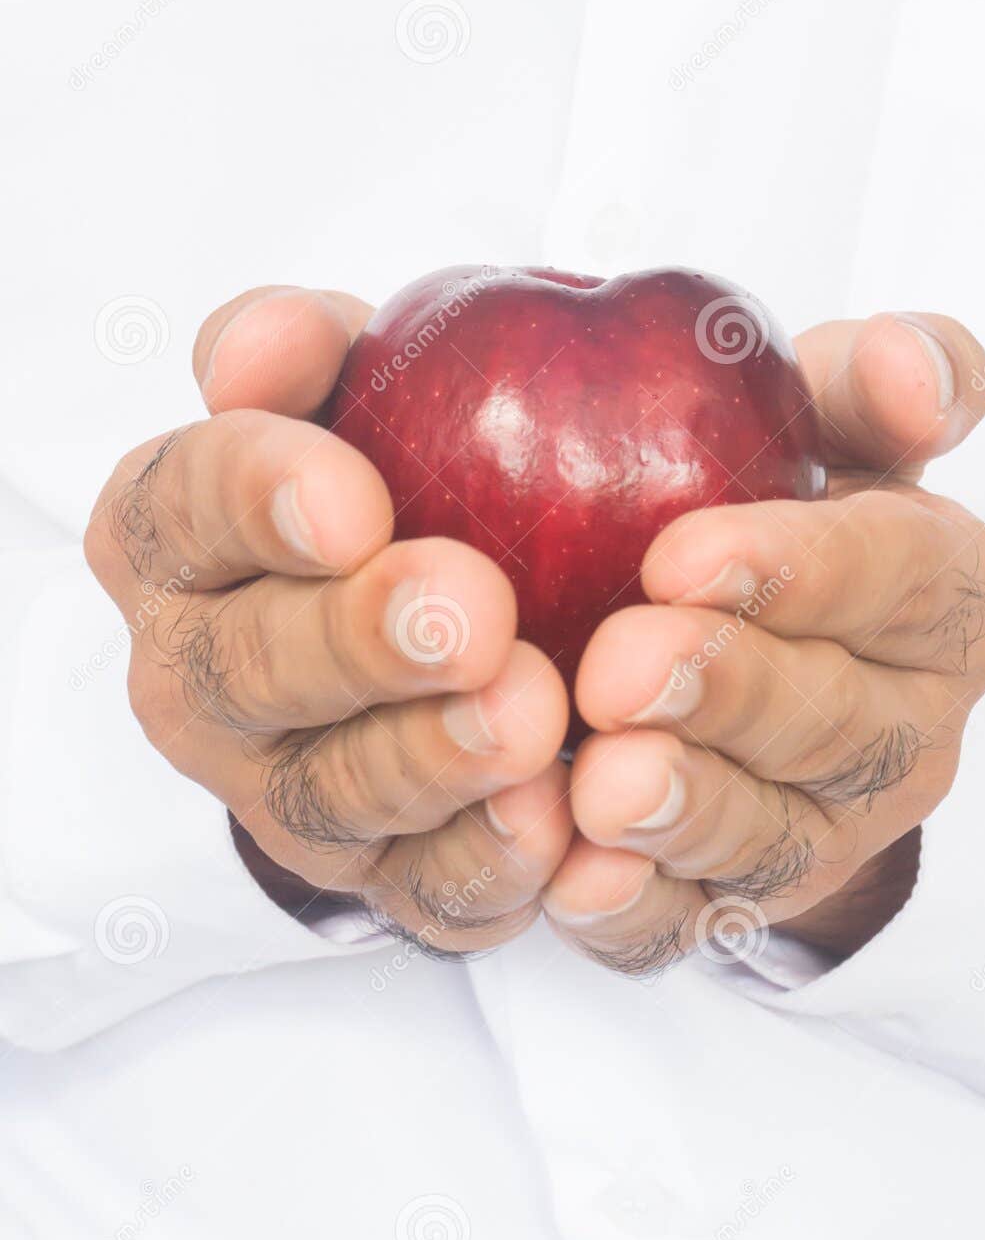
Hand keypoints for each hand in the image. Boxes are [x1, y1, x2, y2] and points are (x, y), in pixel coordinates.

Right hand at [84, 287, 572, 955]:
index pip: (181, 508)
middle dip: (357, 644)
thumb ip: (304, 349)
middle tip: (469, 612)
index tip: (358, 501)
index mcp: (174, 540)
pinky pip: (415, 891)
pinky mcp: (370, 874)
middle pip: (247, 671)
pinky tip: (555, 826)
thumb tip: (258, 347)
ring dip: (429, 762)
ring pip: (327, 796)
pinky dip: (484, 866)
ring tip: (530, 717)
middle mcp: (198, 677)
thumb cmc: (389, 474)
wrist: (433, 615)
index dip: (258, 502)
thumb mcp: (349, 385)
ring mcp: (275, 789)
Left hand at [541, 313, 984, 975]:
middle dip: (728, 697)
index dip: (801, 571)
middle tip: (619, 670)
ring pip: (775, 838)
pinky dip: (638, 912)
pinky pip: (698, 923)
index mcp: (949, 597)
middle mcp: (911, 728)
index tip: (680, 554)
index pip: (900, 578)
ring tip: (599, 786)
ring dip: (688, 815)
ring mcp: (834, 827)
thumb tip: (907, 367)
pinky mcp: (749, 900)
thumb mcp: (827, 422)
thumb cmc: (779, 505)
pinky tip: (571, 885)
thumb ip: (872, 381)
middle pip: (836, 722)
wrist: (740, 636)